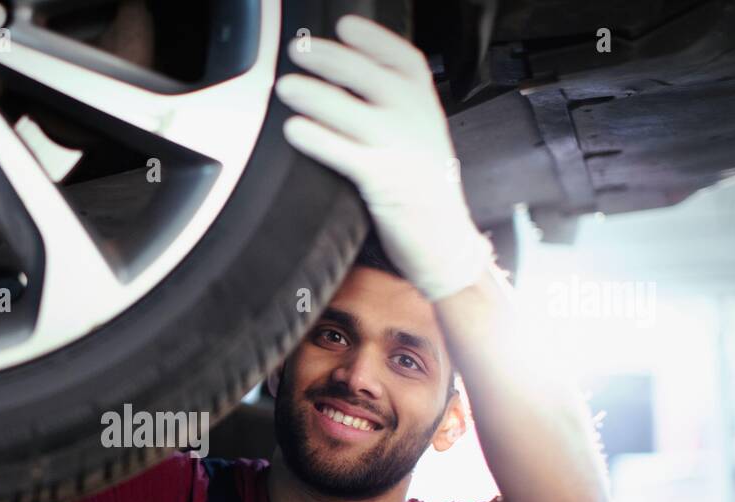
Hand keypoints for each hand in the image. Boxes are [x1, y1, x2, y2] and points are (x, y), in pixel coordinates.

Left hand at [275, 15, 492, 300]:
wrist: (447, 244)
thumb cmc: (424, 192)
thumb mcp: (419, 138)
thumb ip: (392, 110)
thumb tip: (343, 82)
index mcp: (427, 107)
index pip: (404, 59)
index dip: (373, 39)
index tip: (344, 25)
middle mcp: (418, 122)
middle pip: (373, 77)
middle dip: (334, 59)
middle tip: (299, 49)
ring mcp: (403, 151)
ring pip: (356, 112)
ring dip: (317, 95)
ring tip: (287, 86)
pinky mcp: (386, 184)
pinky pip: (347, 155)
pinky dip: (319, 139)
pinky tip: (295, 129)